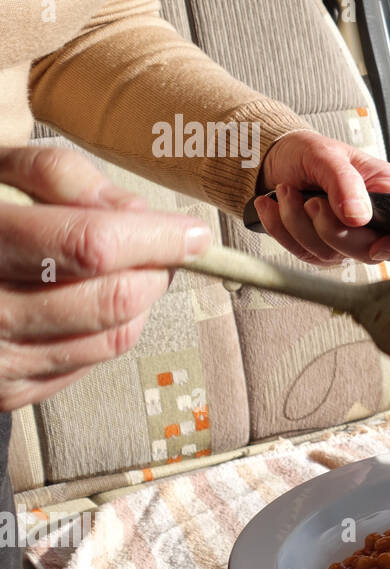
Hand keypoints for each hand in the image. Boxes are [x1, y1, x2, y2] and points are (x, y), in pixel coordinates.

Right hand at [0, 147, 210, 410]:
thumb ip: (59, 176)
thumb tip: (133, 211)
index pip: (91, 245)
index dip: (155, 238)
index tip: (192, 231)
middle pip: (115, 298)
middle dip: (156, 270)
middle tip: (162, 247)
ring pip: (115, 335)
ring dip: (141, 300)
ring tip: (127, 268)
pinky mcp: (8, 391)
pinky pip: (92, 361)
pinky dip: (111, 327)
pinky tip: (89, 298)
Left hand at [255, 130, 389, 265]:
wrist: (274, 159)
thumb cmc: (308, 152)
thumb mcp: (327, 155)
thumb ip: (346, 184)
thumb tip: (358, 217)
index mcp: (389, 196)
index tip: (375, 245)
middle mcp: (372, 223)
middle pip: (367, 252)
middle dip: (332, 229)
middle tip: (313, 201)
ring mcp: (346, 239)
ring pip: (329, 254)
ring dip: (298, 222)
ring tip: (286, 191)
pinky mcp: (319, 248)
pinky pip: (301, 252)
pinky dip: (281, 228)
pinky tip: (272, 205)